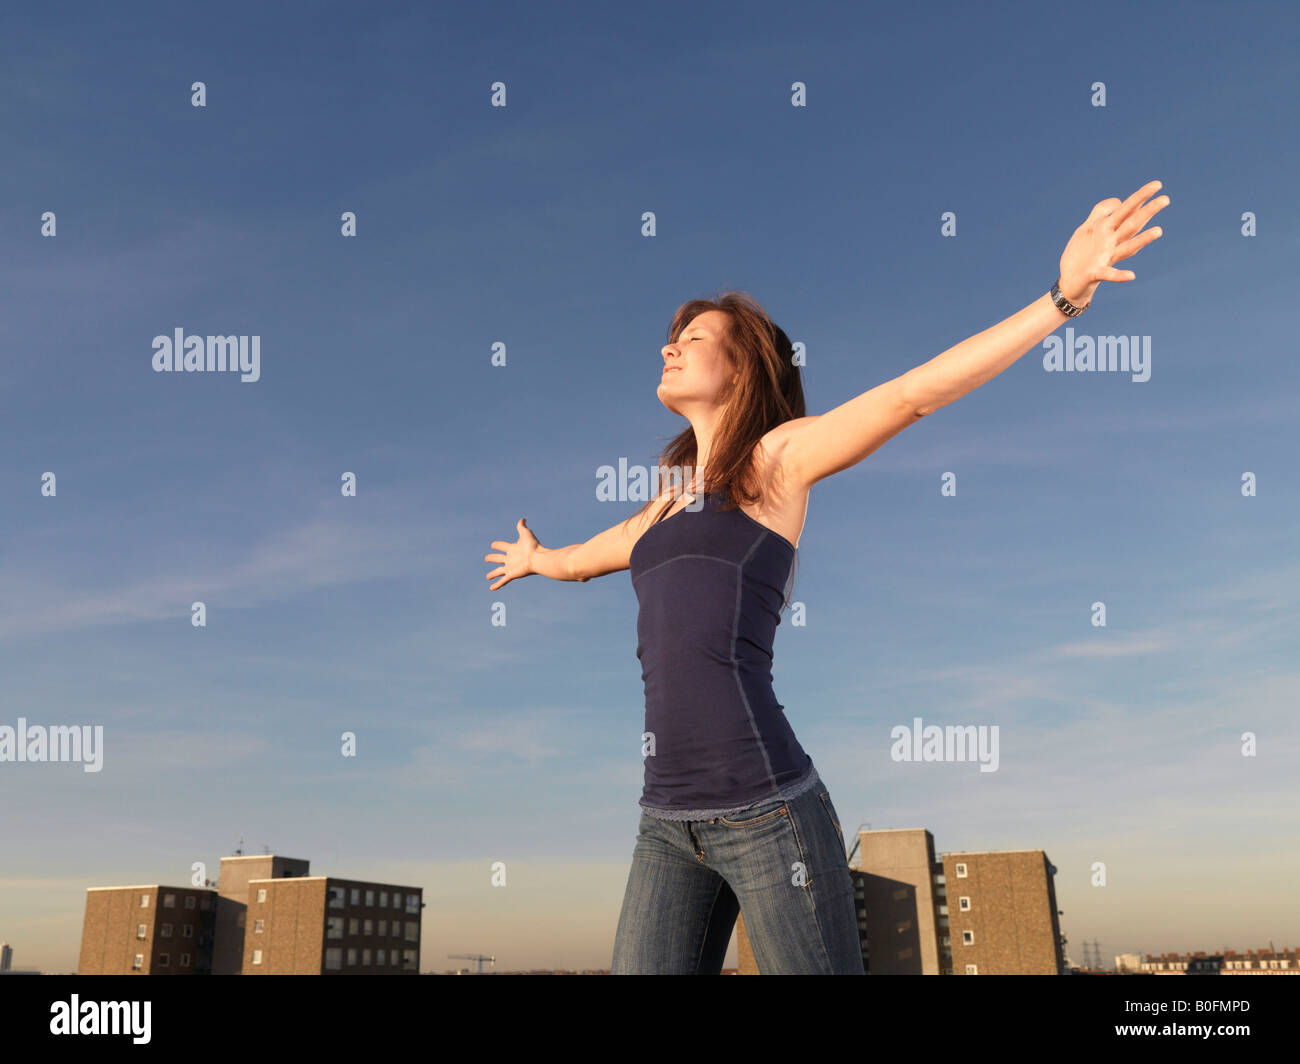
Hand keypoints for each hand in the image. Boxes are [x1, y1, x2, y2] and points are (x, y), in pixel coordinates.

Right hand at [485, 517, 539, 590]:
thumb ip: (522, 526)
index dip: (497, 545)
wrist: (538, 557)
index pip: (502, 546)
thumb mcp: (525, 534)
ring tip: (487, 577)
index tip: (493, 545)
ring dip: (493, 574)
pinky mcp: (512, 574)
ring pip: (499, 571)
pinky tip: (491, 589)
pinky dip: (497, 585)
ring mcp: (511, 567)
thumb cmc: (533, 546)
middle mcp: (511, 559)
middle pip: (498, 559)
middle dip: (492, 558)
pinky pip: (503, 580)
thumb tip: (523, 519)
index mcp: (512, 549)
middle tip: (486, 558)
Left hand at [1058, 180, 1169, 305]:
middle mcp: (1112, 243)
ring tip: (1159, 231)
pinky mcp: (1095, 273)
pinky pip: (1108, 274)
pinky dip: (1119, 275)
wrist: (1070, 282)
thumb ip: (1100, 213)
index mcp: (1109, 231)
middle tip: (1166, 199)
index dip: (1140, 198)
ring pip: (1127, 247)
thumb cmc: (1080, 254)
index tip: (1157, 185)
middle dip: (1147, 212)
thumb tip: (1118, 201)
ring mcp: (1105, 258)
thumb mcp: (1086, 229)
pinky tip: (1132, 275)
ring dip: (1142, 240)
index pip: (1127, 212)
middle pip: (1132, 225)